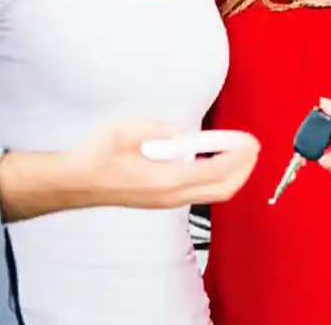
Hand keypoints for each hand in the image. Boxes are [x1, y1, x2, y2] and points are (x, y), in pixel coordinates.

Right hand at [66, 120, 259, 208]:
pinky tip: (215, 161)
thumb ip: (159, 128)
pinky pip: (201, 193)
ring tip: (240, 152)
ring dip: (233, 174)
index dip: (239, 154)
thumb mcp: (127, 129)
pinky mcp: (164, 200)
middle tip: (253, 147)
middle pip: (224, 188)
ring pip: (214, 194)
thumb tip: (181, 133)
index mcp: (167, 178)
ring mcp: (169, 201)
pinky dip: (217, 178)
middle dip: (245, 168)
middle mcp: (172, 195)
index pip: (218, 169)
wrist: (78, 182)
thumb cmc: (98, 156)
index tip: (250, 140)